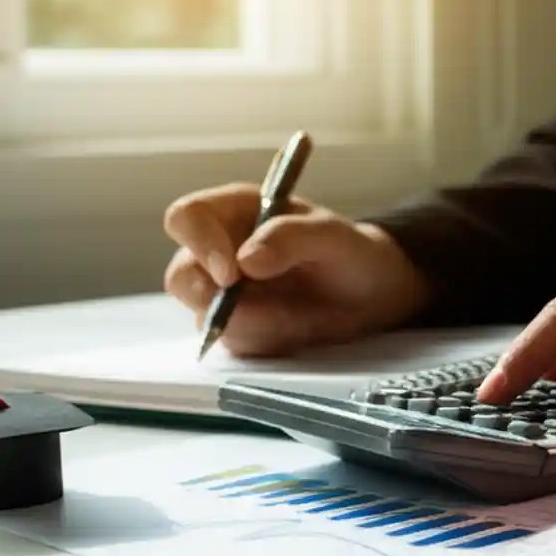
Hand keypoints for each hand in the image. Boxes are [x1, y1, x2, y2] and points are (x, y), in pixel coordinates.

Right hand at [163, 183, 429, 355]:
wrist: (374, 298)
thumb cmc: (353, 254)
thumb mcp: (335, 238)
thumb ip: (292, 238)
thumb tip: (246, 260)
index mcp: (236, 212)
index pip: (187, 217)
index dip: (199, 243)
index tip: (232, 272)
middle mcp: (221, 251)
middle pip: (181, 274)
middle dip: (210, 297)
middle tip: (250, 309)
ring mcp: (225, 294)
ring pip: (204, 317)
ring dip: (250, 323)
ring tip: (297, 316)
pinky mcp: (238, 329)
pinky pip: (233, 343)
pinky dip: (264, 342)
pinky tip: (296, 329)